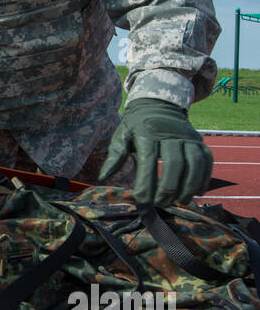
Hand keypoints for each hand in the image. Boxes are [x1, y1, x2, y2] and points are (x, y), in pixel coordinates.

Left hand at [98, 98, 213, 204]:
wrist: (159, 105)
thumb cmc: (137, 125)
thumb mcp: (122, 134)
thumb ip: (115, 155)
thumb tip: (103, 177)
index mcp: (147, 133)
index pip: (147, 162)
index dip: (146, 184)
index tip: (143, 203)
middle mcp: (170, 133)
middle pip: (174, 164)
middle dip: (169, 189)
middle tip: (162, 205)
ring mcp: (187, 137)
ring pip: (194, 163)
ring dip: (189, 186)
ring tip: (181, 202)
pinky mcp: (199, 141)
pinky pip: (206, 160)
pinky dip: (204, 178)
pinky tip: (197, 192)